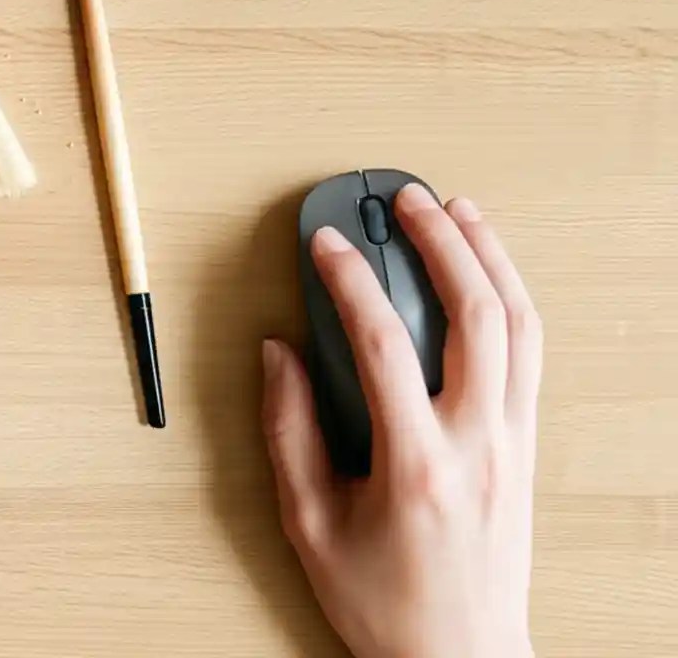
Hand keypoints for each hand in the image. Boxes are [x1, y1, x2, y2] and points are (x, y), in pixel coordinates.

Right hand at [262, 184, 540, 657]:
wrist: (461, 657)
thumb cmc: (383, 602)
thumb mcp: (309, 525)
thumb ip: (288, 433)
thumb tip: (280, 353)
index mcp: (417, 466)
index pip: (382, 344)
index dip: (348, 282)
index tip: (323, 244)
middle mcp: (480, 444)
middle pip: (476, 314)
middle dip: (441, 241)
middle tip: (405, 198)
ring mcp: (514, 442)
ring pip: (520, 324)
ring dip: (490, 257)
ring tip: (459, 212)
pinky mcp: (527, 446)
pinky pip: (530, 354)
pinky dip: (511, 298)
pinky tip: (487, 274)